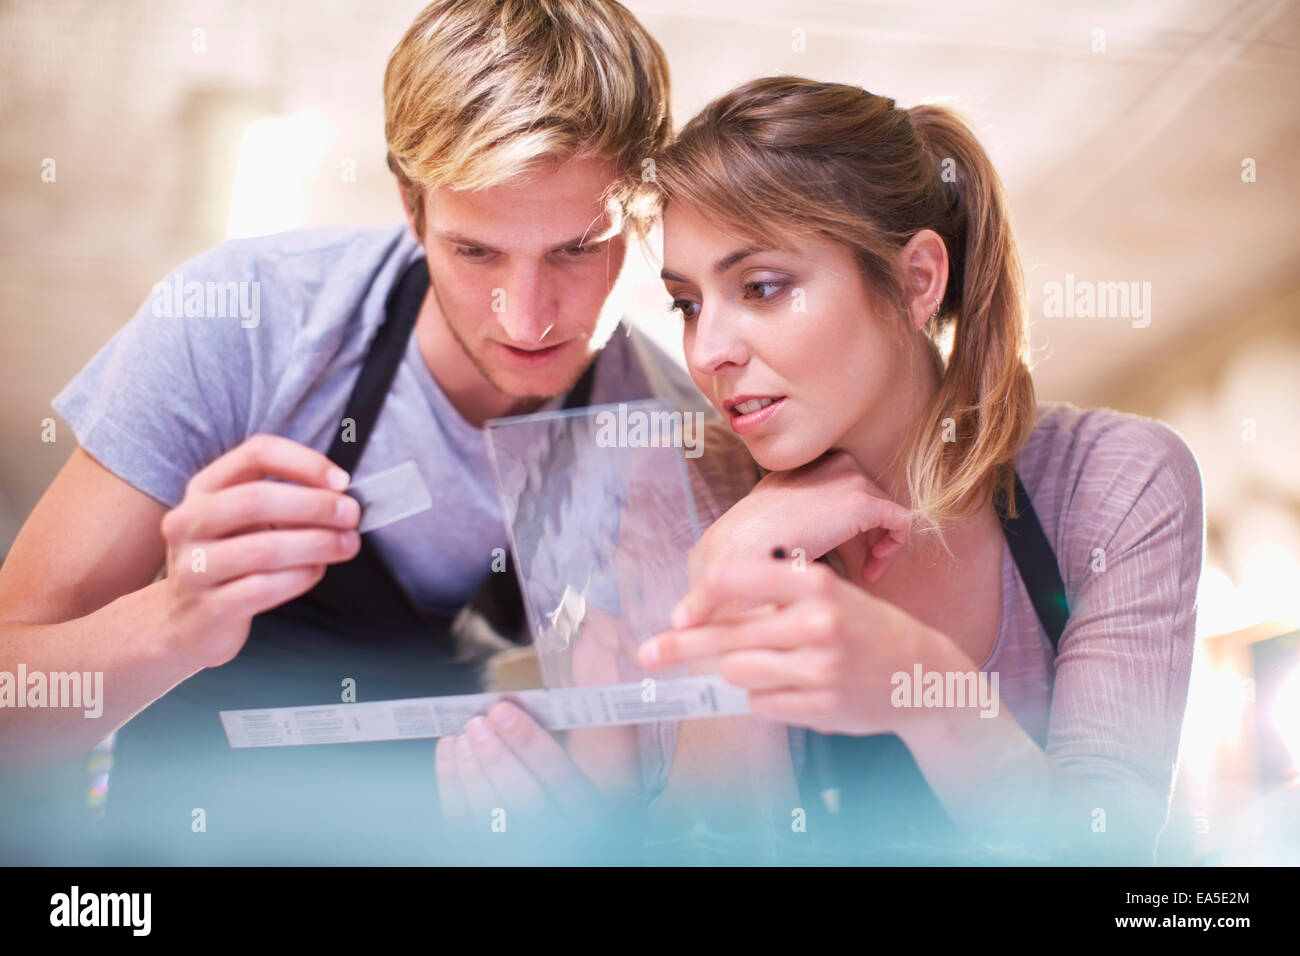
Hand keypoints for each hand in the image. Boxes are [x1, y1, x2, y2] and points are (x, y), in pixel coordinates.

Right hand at [159, 433, 361, 667]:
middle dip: (316, 505)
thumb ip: (285, 504)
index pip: (256, 454)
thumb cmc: (228, 564)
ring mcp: (192, 566)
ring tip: (346, 545)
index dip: (305, 462)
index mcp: (204, 488)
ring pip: (263, 548)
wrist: (182, 623)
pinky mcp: (206, 607)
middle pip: (257, 499)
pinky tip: (316, 571)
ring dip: (317, 544)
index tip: (342, 481)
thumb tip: (341, 500)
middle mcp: (190, 522)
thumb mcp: (244, 523)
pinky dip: (299, 577)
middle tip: (351, 516)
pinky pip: (262, 588)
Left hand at [434, 701, 606, 830]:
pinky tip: (450, 749)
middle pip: (524, 799)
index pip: (560, 776)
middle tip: (478, 723)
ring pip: (490, 813)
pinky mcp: (482, 845)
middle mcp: (555, 830)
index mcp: (585, 807)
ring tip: (463, 735)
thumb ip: (585, 728)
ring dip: (471, 768)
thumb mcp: (593, 762)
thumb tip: (567, 680)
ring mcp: (518, 842)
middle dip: (495, 756)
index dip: (529, 741)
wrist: (540, 817)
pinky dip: (451, 781)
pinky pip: (462, 818)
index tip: (504, 711)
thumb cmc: (565, 782)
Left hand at [638, 560, 967, 736]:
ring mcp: (820, 669)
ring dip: (737, 670)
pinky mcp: (820, 708)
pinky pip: (761, 703)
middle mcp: (818, 623)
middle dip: (680, 646)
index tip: (678, 616)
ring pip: (738, 671)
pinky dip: (764, 696)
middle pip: (726, 636)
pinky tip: (794, 688)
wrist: (922, 675)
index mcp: (816, 585)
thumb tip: (700, 617)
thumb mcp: (827, 595)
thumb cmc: (862, 628)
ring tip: (770, 664)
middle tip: (647, 655)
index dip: (700, 599)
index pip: (738, 578)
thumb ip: (773, 599)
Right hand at [690, 450, 910, 587]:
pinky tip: (870, 571)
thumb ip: (798, 510)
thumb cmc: (749, 540)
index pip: (846, 485)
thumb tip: (814, 528)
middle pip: (871, 495)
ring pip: (887, 510)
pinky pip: (901, 522)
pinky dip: (892, 548)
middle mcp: (832, 462)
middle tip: (858, 565)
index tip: (841, 550)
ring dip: (879, 544)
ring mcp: (850, 478)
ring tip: (865, 572)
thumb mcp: (772, 513)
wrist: (743, 546)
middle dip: (868, 533)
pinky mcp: (863, 502)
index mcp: (808, 462)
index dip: (850, 521)